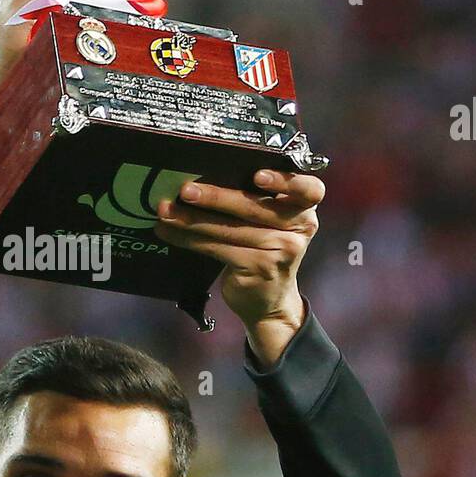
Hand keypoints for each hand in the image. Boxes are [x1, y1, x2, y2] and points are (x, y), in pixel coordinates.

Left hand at [153, 167, 324, 362]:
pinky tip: (168, 231)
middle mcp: (298, 228)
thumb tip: (201, 175)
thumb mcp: (272, 224)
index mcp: (304, 210)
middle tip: (186, 190)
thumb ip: (256, 200)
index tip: (257, 176)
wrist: (270, 301)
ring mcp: (280, 251)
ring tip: (165, 210)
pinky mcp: (257, 268)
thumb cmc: (265, 250)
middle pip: (255, 207)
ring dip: (191, 219)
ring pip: (229, 229)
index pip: (310, 190)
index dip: (286, 181)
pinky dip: (188, 238)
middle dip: (216, 197)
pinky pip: (216, 248)